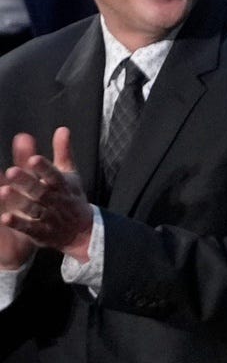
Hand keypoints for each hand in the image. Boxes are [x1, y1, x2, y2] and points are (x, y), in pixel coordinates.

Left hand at [0, 130, 92, 262]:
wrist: (82, 232)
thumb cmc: (72, 197)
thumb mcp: (70, 175)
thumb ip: (63, 152)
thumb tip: (62, 129)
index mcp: (63, 185)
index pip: (54, 175)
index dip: (45, 168)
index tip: (34, 159)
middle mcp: (57, 201)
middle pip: (41, 191)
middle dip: (27, 182)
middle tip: (11, 171)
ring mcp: (50, 218)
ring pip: (34, 209)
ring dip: (19, 201)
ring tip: (2, 191)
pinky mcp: (42, 233)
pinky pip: (30, 229)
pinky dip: (19, 224)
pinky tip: (4, 218)